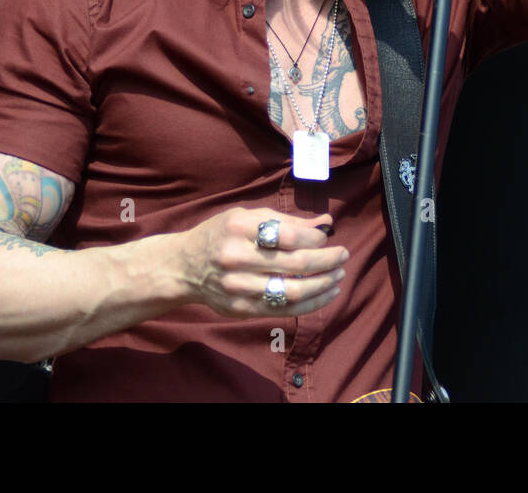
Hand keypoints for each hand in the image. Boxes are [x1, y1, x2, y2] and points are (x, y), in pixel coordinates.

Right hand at [175, 208, 348, 317]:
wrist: (183, 267)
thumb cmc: (220, 235)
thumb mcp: (247, 217)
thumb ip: (286, 220)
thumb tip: (325, 222)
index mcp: (239, 229)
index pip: (288, 236)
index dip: (314, 239)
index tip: (328, 238)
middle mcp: (236, 258)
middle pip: (294, 263)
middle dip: (327, 260)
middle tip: (344, 255)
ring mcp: (238, 287)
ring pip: (292, 290)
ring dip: (323, 284)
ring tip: (339, 276)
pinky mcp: (242, 309)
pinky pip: (284, 310)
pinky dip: (311, 303)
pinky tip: (327, 294)